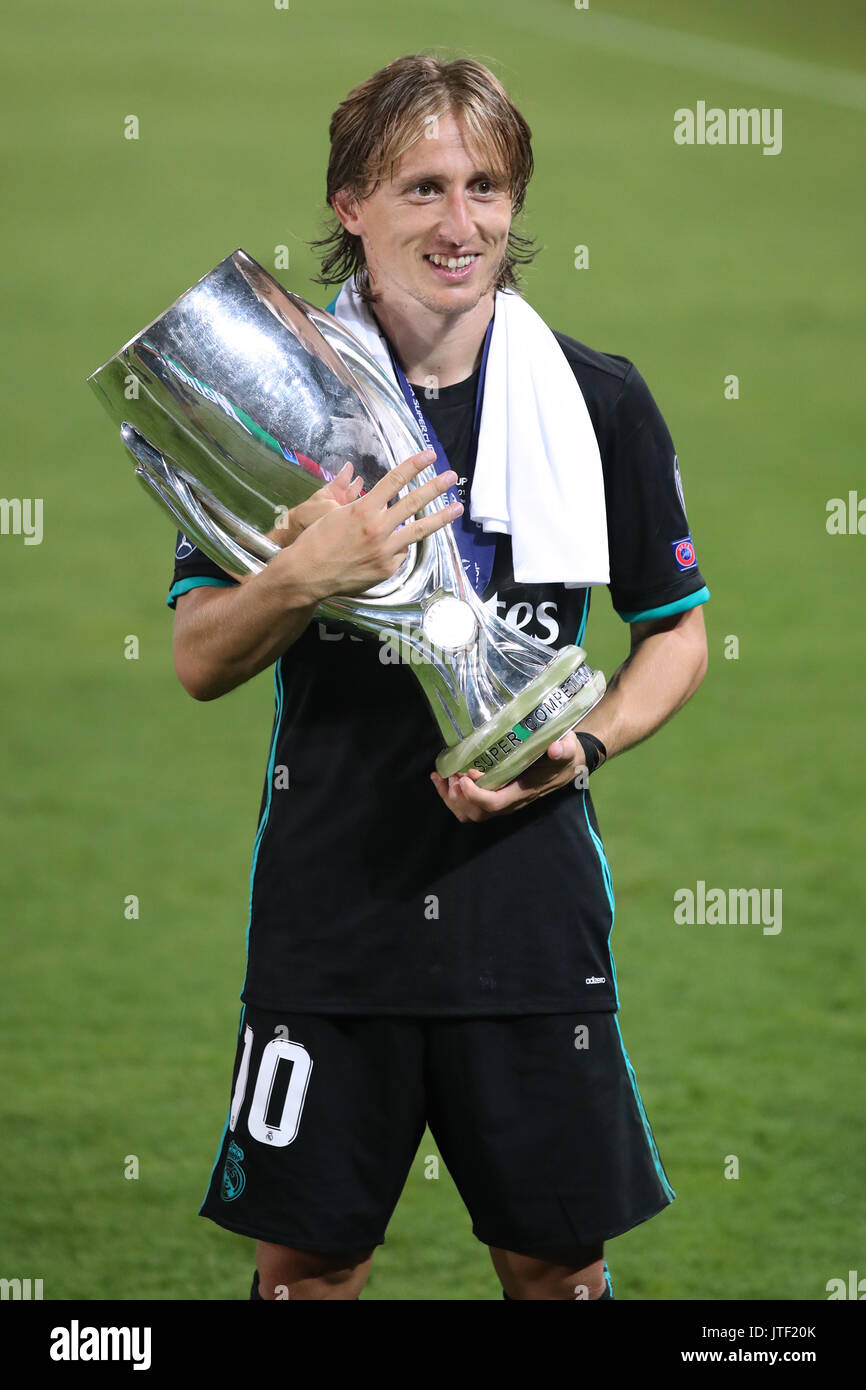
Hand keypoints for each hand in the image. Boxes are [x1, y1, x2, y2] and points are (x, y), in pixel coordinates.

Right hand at [286, 448, 461, 601]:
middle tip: (451, 476)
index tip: (429, 455)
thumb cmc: (317, 541)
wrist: (307, 574)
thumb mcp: (337, 514)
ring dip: (441, 517)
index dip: (414, 465)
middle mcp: (378, 528)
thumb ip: (364, 509)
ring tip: (457, 507)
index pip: (394, 480)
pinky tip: (394, 548)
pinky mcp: (387, 568)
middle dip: (435, 487)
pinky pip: (401, 553)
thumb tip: (386, 509)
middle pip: (414, 502)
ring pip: (419, 530)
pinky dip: (401, 547)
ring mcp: (385, 550)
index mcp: (364, 509)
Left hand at [430, 731, 588, 822]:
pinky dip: (451, 795)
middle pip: (477, 813)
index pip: (496, 803)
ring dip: (451, 798)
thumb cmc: (565, 754)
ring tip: (444, 776)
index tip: (464, 775)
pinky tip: (441, 778)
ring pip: (470, 813)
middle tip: (451, 774)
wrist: (568, 763)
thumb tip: (555, 748)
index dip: (476, 795)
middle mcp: (511, 801)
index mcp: (524, 790)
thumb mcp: (568, 749)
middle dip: (459, 797)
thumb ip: (563, 749)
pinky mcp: (495, 795)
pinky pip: (469, 806)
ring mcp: (502, 800)